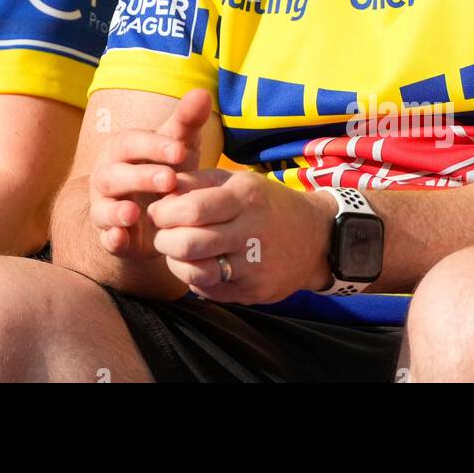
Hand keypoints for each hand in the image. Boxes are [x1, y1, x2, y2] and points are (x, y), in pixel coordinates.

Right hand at [90, 89, 209, 260]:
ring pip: (103, 208)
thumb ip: (187, 121)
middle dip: (140, 177)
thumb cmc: (164, 169)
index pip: (132, 143)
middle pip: (114, 175)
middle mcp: (106, 176)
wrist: (151, 212)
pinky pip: (105, 239)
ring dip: (117, 210)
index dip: (154, 146)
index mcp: (121, 149)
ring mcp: (105, 207)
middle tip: (169, 180)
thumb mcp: (177, 146)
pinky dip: (111, 239)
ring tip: (135, 213)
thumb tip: (202, 92)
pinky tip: (121, 239)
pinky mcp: (111, 237)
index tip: (180, 151)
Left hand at [147, 169, 336, 303]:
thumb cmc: (265, 203)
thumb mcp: (236, 180)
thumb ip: (196, 181)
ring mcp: (255, 266)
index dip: (164, 213)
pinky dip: (195, 279)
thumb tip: (160, 190)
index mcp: (246, 198)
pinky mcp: (255, 292)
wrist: (316, 237)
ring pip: (197, 273)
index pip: (192, 209)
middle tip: (162, 235)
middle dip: (164, 241)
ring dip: (175, 264)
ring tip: (176, 252)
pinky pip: (211, 291)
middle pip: (189, 244)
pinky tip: (199, 266)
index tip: (158, 212)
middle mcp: (252, 232)